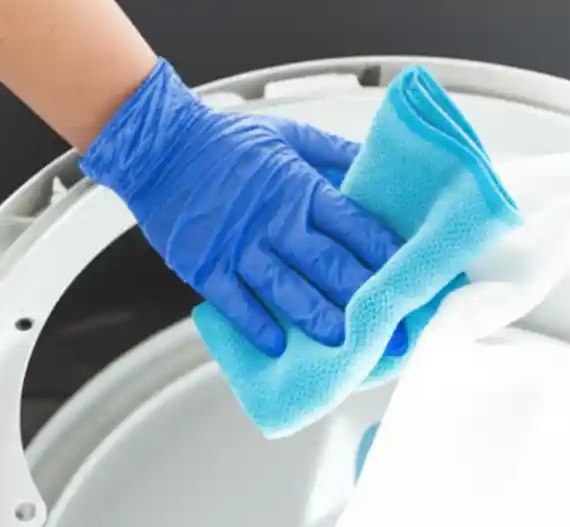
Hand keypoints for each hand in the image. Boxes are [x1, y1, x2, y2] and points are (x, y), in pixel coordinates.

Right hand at [80, 59, 407, 357]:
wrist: (156, 146)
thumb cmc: (221, 141)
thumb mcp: (287, 137)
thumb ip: (334, 155)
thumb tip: (375, 166)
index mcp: (300, 187)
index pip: (356, 226)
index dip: (387, 256)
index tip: (412, 279)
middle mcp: (274, 220)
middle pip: (330, 265)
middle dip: (366, 300)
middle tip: (393, 329)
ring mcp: (239, 245)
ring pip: (288, 289)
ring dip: (319, 320)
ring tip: (346, 345)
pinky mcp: (205, 266)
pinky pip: (237, 303)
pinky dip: (258, 325)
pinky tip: (279, 346)